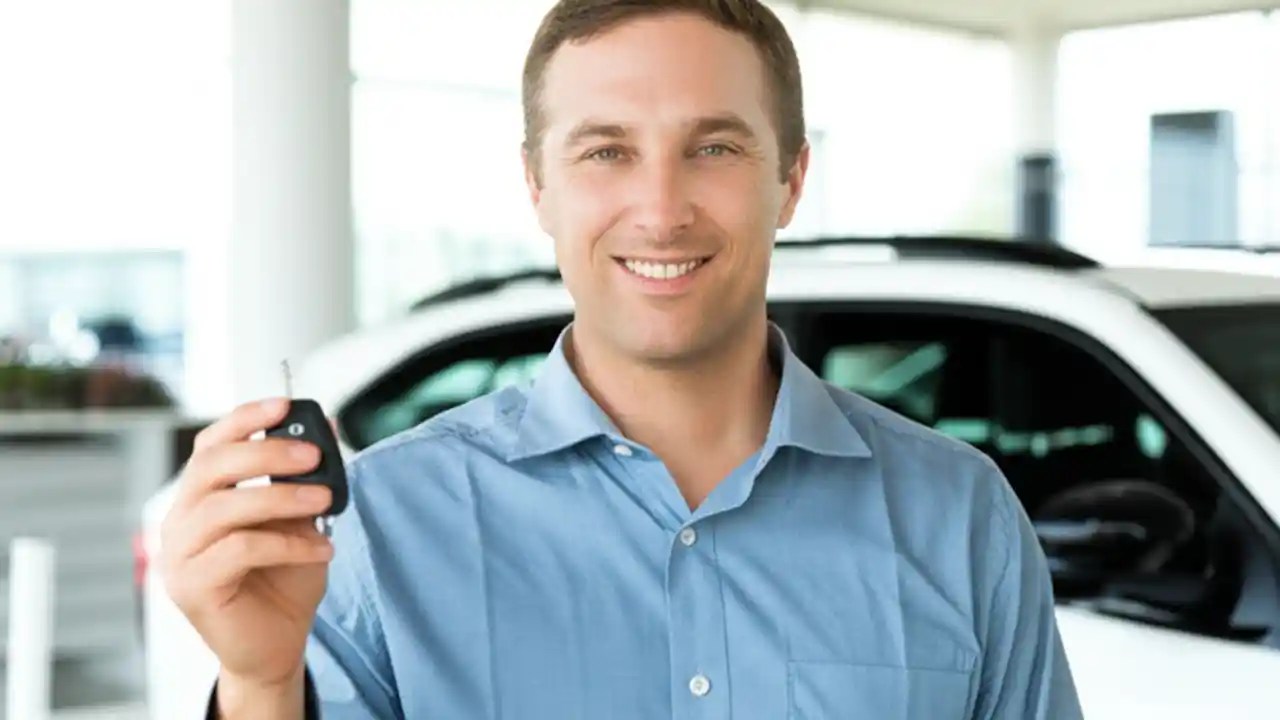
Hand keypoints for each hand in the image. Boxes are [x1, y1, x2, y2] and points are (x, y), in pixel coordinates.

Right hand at [160, 397, 334, 691]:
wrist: (278, 645)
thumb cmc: (285, 579)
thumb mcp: (302, 520)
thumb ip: (305, 477)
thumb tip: (329, 424)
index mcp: (201, 498)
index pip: (209, 446)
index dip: (244, 420)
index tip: (285, 404)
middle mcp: (180, 521)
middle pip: (210, 467)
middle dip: (266, 453)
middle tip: (314, 454)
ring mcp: (179, 555)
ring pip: (224, 508)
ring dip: (282, 498)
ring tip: (325, 501)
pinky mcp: (192, 587)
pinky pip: (240, 550)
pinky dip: (289, 544)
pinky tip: (323, 550)